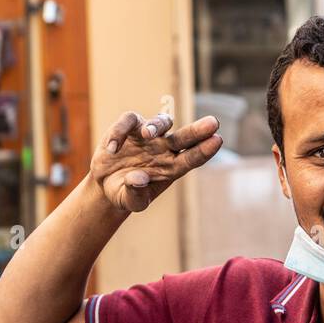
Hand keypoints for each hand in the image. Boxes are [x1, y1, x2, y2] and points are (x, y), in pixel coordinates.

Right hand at [89, 111, 221, 212]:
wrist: (105, 183)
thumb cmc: (125, 192)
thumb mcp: (129, 200)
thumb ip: (135, 193)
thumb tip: (138, 179)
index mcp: (171, 168)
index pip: (191, 158)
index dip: (204, 150)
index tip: (217, 141)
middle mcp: (164, 149)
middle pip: (185, 137)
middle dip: (198, 130)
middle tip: (214, 123)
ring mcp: (148, 136)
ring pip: (161, 122)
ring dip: (156, 126)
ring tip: (147, 134)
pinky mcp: (130, 127)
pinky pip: (129, 121)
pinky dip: (120, 132)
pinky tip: (112, 149)